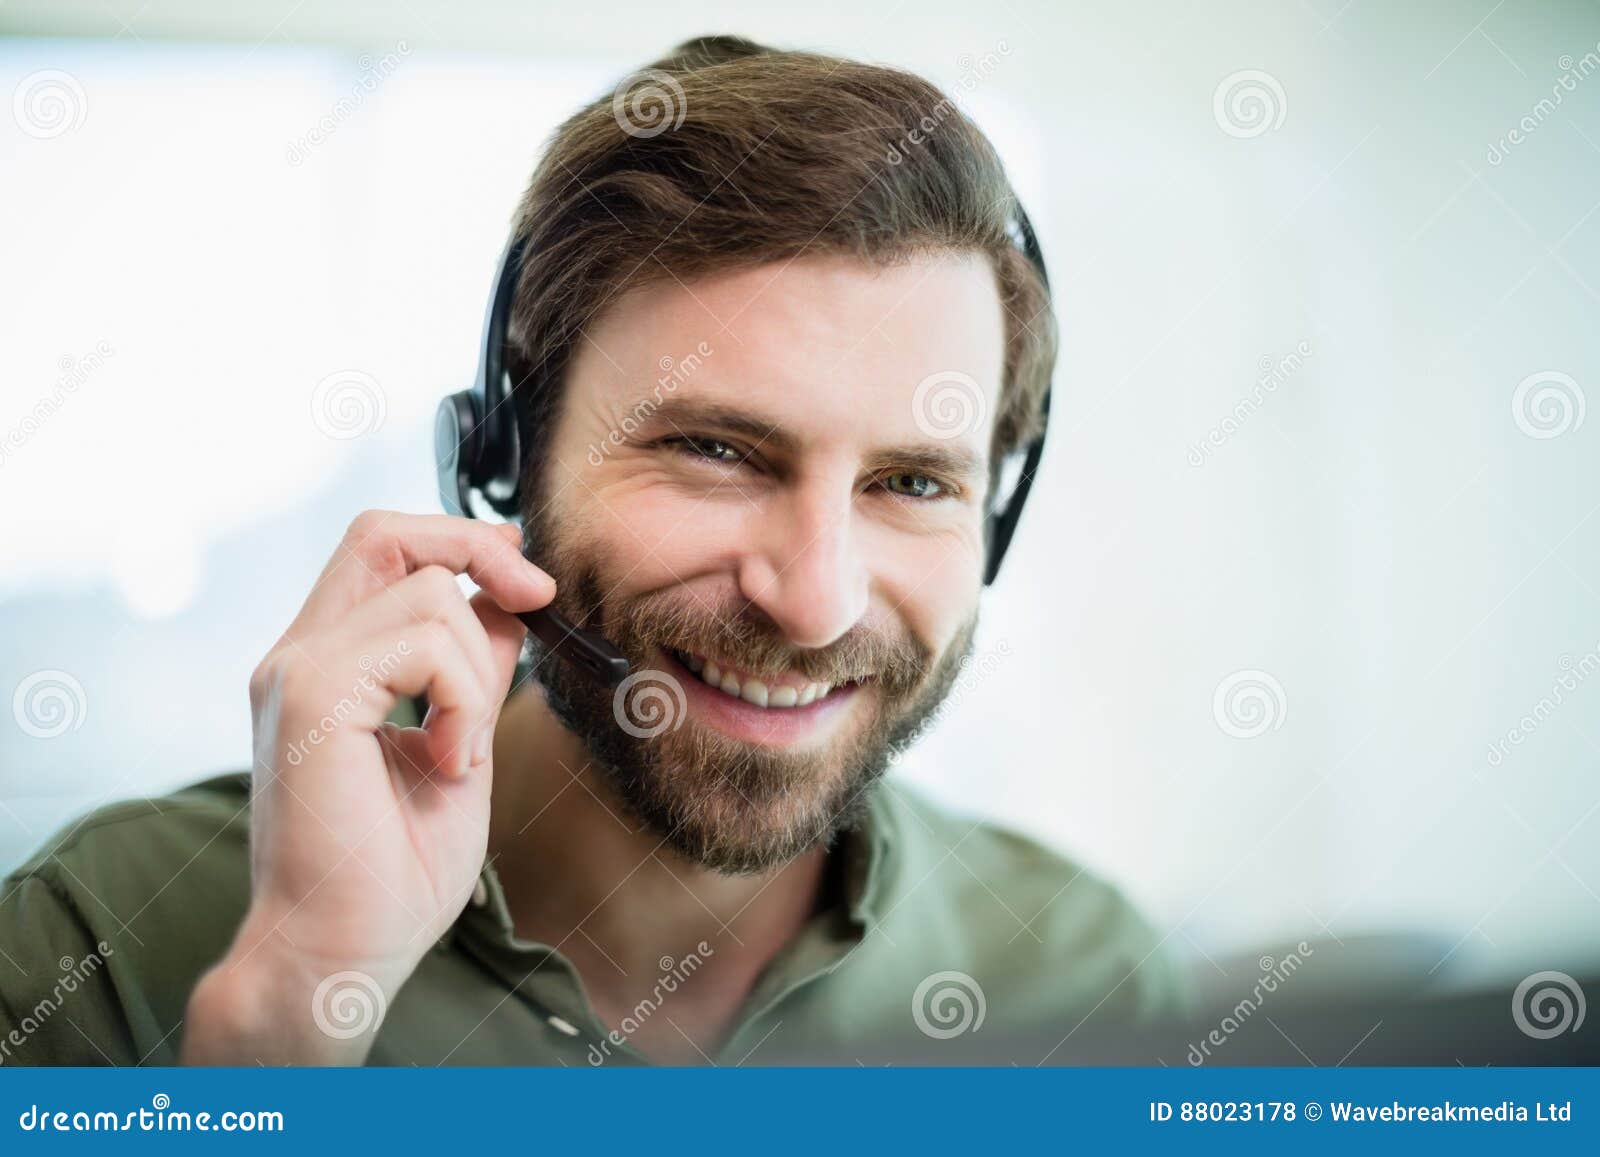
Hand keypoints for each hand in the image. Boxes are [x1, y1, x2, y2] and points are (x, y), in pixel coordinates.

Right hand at [182, 511, 552, 1063]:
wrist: (340, 952)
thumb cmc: (392, 871)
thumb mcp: (458, 744)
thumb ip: (470, 672)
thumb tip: (508, 603)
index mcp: (325, 665)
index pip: (382, 550)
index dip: (460, 542)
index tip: (524, 582)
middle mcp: (299, 656)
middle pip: (384, 531)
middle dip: (475, 546)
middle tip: (534, 598)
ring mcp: (297, 671)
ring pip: (430, 593)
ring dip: (479, 672)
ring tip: (463, 749)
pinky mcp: (310, 695)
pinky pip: (425, 643)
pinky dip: (463, 699)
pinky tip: (449, 761)